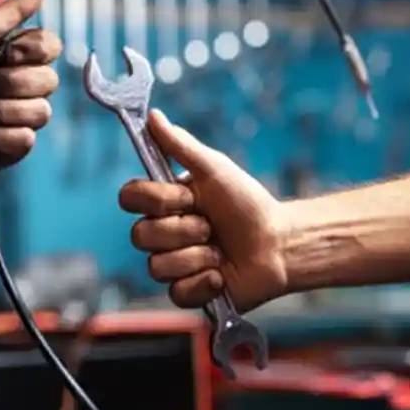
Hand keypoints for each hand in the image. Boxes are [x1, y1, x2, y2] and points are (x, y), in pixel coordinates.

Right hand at [118, 110, 287, 311]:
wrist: (279, 243)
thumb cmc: (248, 204)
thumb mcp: (215, 170)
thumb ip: (181, 146)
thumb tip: (153, 117)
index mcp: (165, 203)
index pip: (129, 198)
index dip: (157, 200)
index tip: (189, 197)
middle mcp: (164, 234)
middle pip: (140, 235)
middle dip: (183, 230)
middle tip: (211, 226)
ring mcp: (174, 265)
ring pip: (158, 266)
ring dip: (198, 256)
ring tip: (221, 251)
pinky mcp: (188, 292)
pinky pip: (177, 293)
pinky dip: (204, 282)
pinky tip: (222, 274)